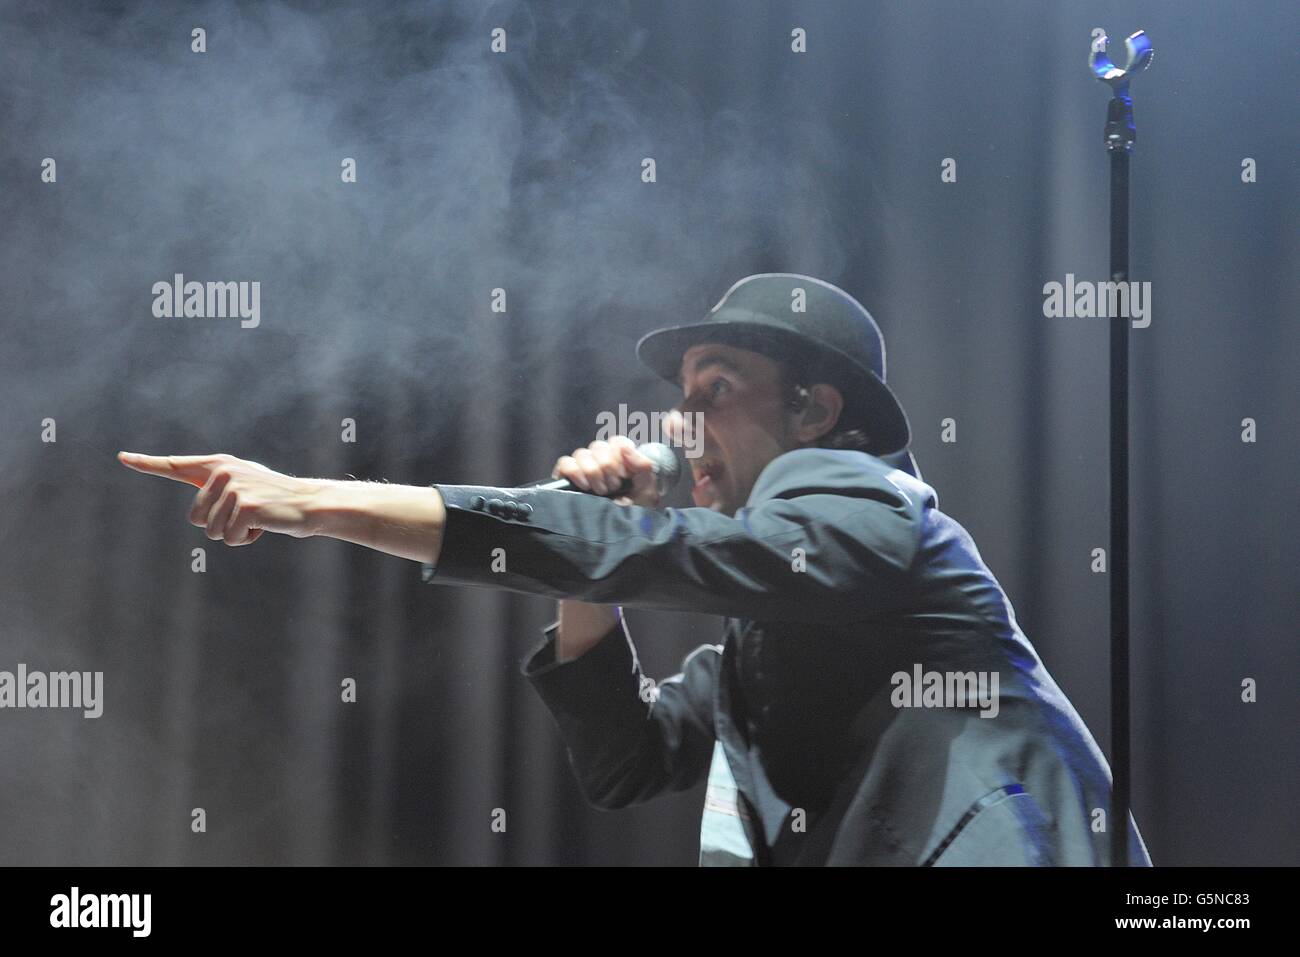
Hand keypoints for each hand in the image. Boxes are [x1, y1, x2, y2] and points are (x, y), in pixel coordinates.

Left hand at [117, 451, 324, 544]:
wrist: (310, 504)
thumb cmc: (276, 501)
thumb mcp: (245, 487)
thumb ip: (220, 489)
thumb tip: (202, 511)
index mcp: (218, 465)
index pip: (175, 465)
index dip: (146, 463)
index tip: (123, 457)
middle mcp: (223, 471)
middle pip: (196, 518)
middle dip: (220, 526)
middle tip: (249, 516)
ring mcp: (234, 487)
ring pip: (212, 531)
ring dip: (234, 534)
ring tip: (258, 519)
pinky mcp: (245, 506)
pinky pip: (230, 538)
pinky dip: (246, 539)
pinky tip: (264, 525)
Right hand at [552, 435, 660, 506]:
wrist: (622, 522)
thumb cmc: (635, 501)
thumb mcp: (646, 485)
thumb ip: (642, 464)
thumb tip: (625, 448)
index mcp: (620, 453)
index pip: (616, 441)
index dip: (619, 457)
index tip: (625, 475)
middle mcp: (600, 455)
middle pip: (598, 447)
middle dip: (607, 468)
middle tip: (614, 487)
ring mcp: (583, 463)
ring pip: (582, 454)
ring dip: (593, 472)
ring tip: (601, 491)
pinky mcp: (567, 473)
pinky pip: (565, 463)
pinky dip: (574, 472)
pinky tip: (585, 486)